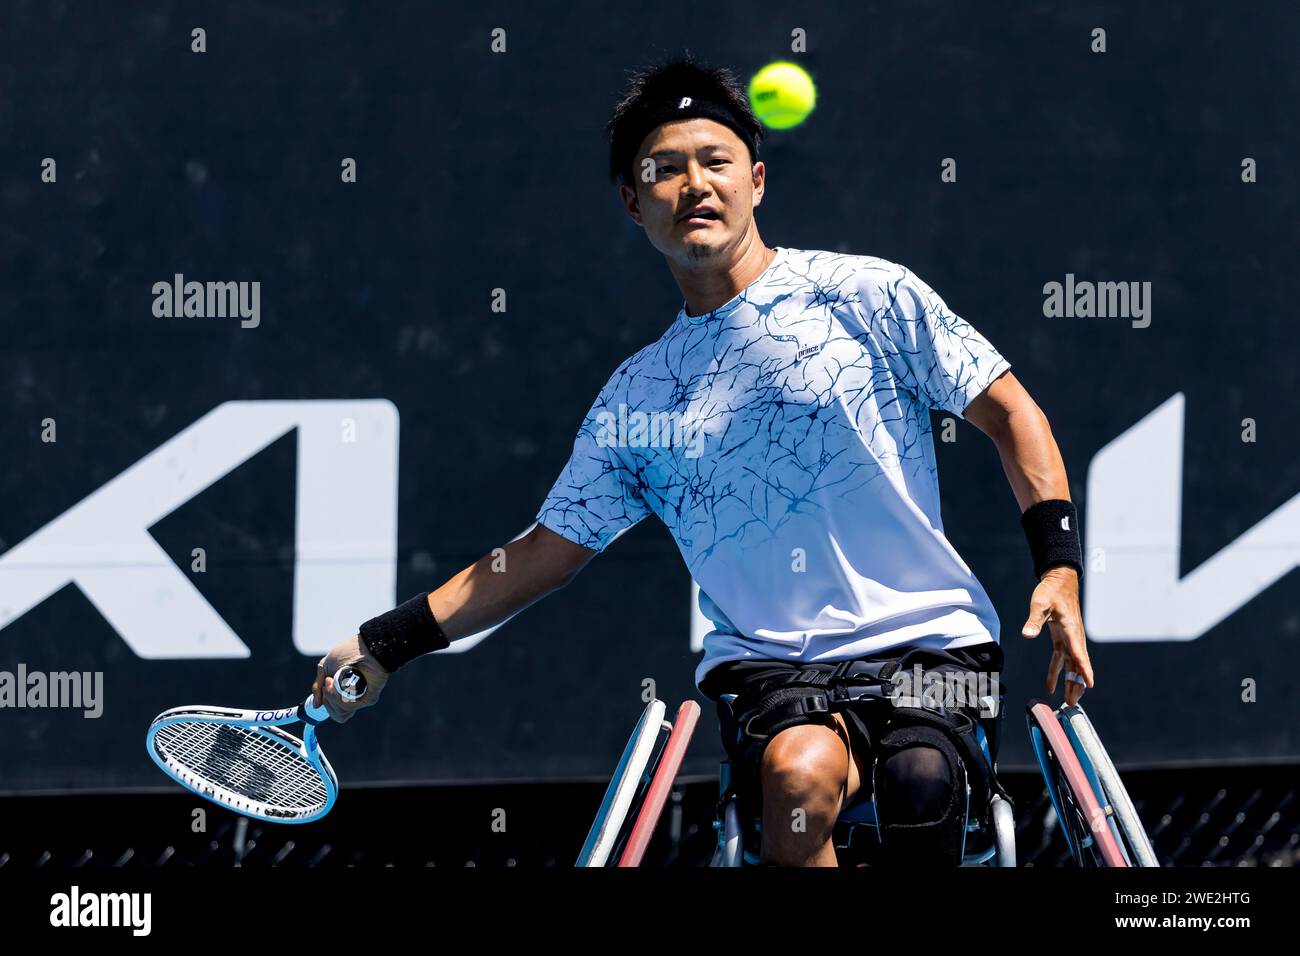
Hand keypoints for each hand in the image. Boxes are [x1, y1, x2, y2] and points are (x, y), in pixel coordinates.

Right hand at [312, 634, 389, 722]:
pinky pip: (348, 707)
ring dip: (331, 697)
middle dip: (327, 699)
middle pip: (335, 714)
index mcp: (344, 692)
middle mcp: (353, 698)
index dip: (326, 703)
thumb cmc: (347, 653)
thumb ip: (318, 687)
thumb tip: (316, 705)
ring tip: (332, 681)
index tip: (324, 687)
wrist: (364, 647)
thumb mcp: (325, 667)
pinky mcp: (368, 699)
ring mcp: (360, 699)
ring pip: (340, 713)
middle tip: (329, 681)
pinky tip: (339, 683)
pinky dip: (338, 697)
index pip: (334, 711)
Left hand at [1021, 566, 1093, 706]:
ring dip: (1069, 681)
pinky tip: (1051, 685)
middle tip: (1073, 703)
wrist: (1059, 580)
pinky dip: (1058, 671)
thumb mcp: (1040, 604)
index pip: (1079, 654)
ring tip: (1068, 700)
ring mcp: (1069, 638)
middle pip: (1077, 665)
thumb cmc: (1051, 591)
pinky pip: (1062, 658)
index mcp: (1071, 630)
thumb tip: (1027, 635)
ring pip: (1072, 665)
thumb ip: (1034, 621)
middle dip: (1076, 684)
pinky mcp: (1063, 637)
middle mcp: (1074, 637)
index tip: (1089, 685)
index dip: (1084, 671)